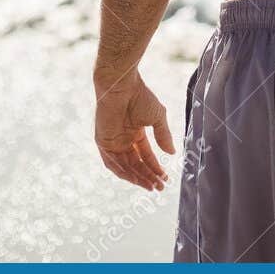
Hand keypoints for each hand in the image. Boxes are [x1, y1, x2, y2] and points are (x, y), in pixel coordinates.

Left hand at [94, 70, 174, 190]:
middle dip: (148, 176)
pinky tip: (134, 179)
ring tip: (150, 186)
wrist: (122, 86)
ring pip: (124, 166)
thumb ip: (164, 136)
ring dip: (137, 177)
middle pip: (136, 164)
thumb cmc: (140, 96)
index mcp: (136, 132)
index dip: (155, 168)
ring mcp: (113, 141)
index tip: (165, 179)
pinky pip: (111, 162)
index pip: (146, 155)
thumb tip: (171, 153)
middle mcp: (124, 139)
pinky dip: (122, 172)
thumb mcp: (158, 118)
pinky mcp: (102, 141)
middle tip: (160, 187)